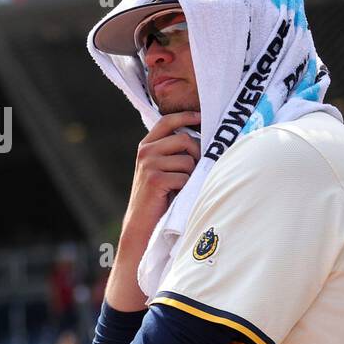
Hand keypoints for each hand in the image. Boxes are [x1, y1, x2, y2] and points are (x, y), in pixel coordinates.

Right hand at [104, 111, 200, 312]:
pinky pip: (185, 176)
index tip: (200, 118)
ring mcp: (149, 164)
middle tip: (194, 171)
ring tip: (181, 188)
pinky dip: (186, 187)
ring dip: (191, 174)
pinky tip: (176, 196)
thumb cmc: (158, 199)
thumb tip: (203, 138)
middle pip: (185, 140)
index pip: (167, 121)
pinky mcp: (155, 178)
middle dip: (197, 154)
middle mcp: (145, 152)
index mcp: (146, 146)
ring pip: (188, 159)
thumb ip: (173, 152)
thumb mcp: (162, 170)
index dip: (186, 116)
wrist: (141, 226)